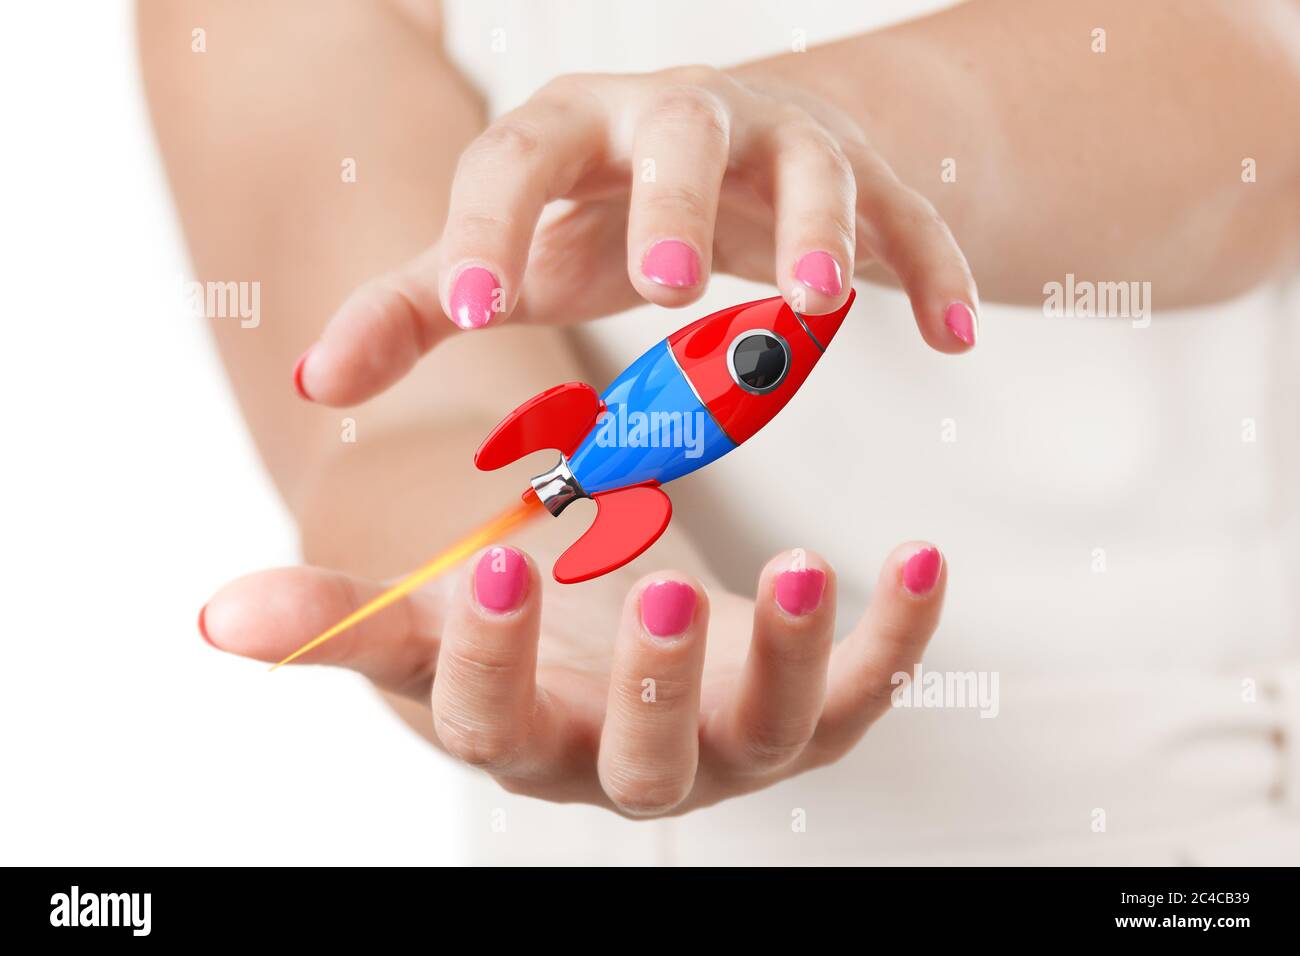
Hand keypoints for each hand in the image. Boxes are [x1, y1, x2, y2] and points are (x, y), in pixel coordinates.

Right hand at [201, 541, 945, 815]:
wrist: (598, 646)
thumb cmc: (506, 632)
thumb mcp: (427, 618)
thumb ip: (337, 619)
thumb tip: (216, 617)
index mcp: (526, 740)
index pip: (495, 722)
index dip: (490, 653)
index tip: (494, 555)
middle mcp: (631, 766)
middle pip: (646, 758)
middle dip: (655, 681)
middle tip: (665, 586)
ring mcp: (729, 746)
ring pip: (770, 730)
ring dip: (796, 656)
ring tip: (810, 564)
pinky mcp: (807, 711)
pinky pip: (865, 690)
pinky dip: (895, 637)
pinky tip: (920, 560)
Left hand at [295, 65, 978, 405]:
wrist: (722, 152)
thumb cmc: (593, 214)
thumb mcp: (510, 251)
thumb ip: (419, 307)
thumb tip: (313, 381)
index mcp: (569, 134)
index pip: (514, 162)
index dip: (492, 229)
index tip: (478, 313)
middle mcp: (672, 117)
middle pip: (672, 132)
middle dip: (667, 204)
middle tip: (660, 289)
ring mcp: (777, 140)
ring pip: (806, 163)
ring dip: (816, 228)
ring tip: (817, 306)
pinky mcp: (861, 176)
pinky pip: (909, 216)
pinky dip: (936, 270)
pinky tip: (959, 337)